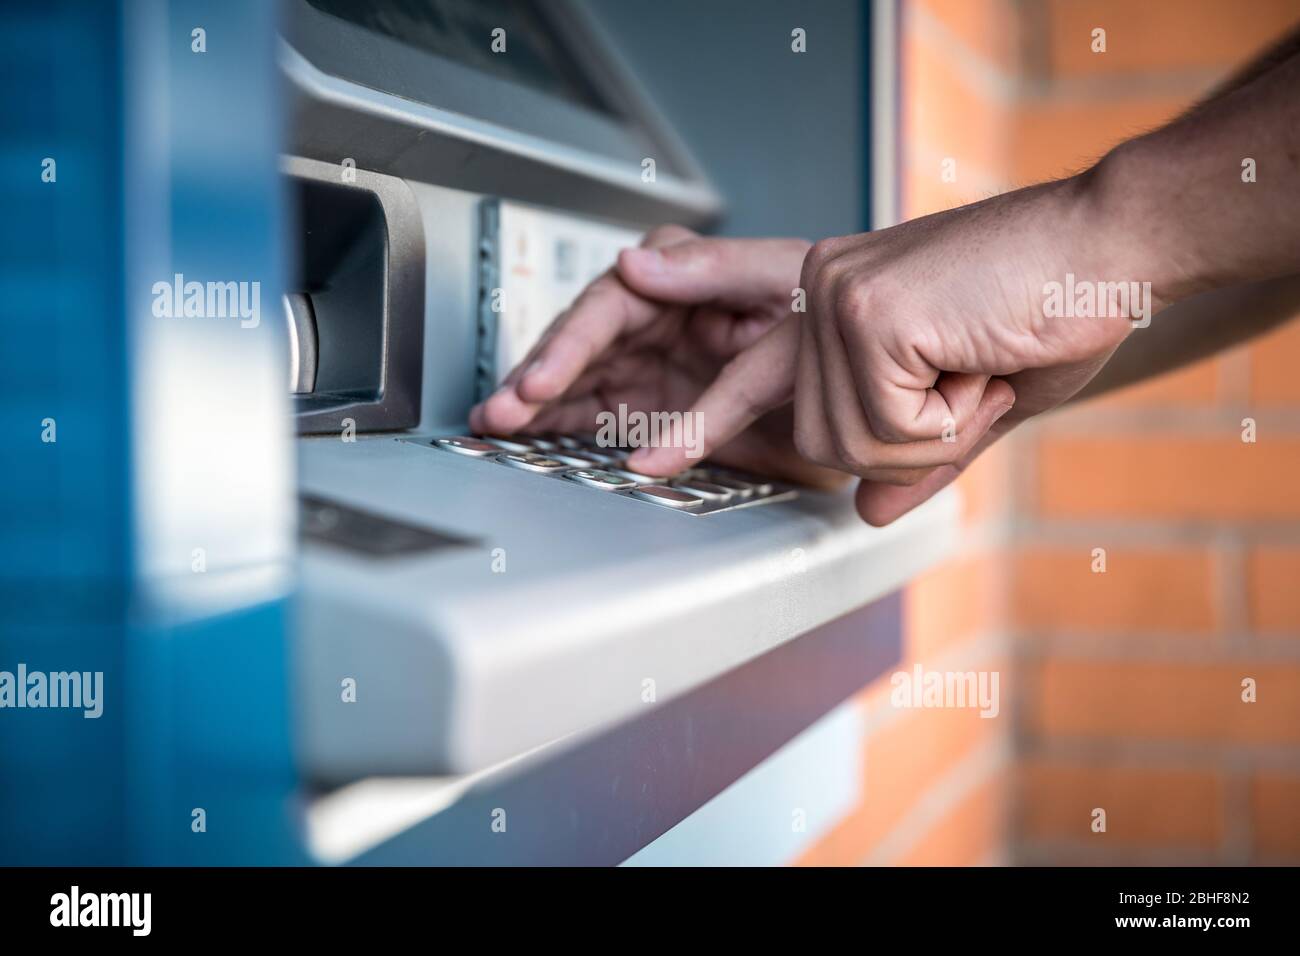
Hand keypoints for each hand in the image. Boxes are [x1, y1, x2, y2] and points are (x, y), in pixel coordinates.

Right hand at [469, 225, 849, 489]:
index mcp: (681, 276)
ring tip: (495, 427)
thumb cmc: (835, 313)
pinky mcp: (655, 408)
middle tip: (503, 410)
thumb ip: (712, 270)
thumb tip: (635, 261)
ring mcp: (653, 364)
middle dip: (536, 377)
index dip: (571, 342)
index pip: (610, 305)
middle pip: (580, 346)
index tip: (544, 376)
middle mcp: (657, 317)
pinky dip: (563, 431)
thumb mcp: (785, 279)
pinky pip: (599, 419)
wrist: (871, 387)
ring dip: (536, 406)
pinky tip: (529, 440)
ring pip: (579, 383)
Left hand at [631, 175, 1153, 523]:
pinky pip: (887, 426)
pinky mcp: (865, 312)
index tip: (643, 410)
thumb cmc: (1051, 309)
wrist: (1113, 245)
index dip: (699, 384)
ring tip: (977, 365)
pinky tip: (979, 360)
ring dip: (934, 428)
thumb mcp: (972, 399)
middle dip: (904, 440)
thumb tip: (868, 512)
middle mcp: (816, 288)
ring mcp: (833, 297)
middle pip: (814, 436)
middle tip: (969, 383)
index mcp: (831, 299)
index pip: (749, 345)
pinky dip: (950, 418)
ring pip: (848, 442)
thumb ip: (913, 455)